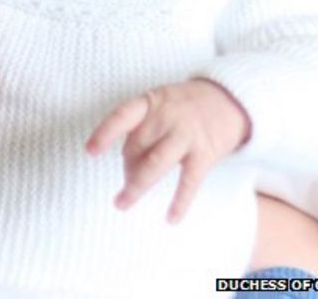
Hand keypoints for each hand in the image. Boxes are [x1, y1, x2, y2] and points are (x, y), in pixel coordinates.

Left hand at [85, 78, 250, 222]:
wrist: (228, 99)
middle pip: (136, 147)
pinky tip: (170, 218)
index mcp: (151, 102)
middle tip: (126, 182)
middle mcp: (166, 117)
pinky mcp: (205, 153)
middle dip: (126, 167)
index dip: (105, 133)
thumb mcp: (159, 103)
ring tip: (122, 203)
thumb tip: (125, 162)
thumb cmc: (183, 105)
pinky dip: (179, 202)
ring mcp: (186, 135)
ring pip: (155, 164)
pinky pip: (189, 181)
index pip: (122, 116)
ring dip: (136, 186)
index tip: (90, 151)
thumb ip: (142, 126)